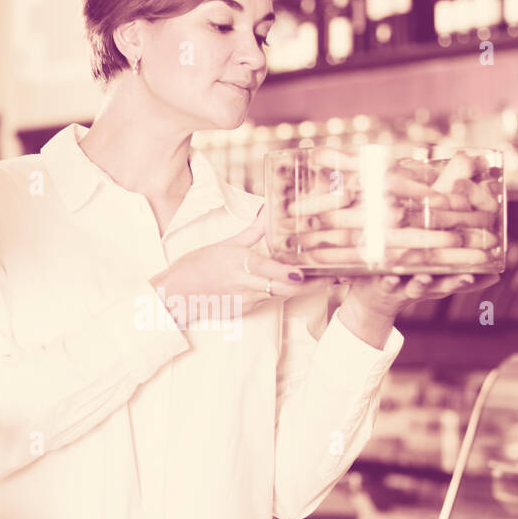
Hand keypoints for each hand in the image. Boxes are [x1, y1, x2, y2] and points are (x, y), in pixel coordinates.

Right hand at [149, 204, 329, 328]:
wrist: (178, 294)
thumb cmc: (198, 266)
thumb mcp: (225, 244)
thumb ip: (252, 231)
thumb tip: (267, 210)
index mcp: (241, 266)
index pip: (269, 270)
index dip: (288, 273)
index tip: (304, 273)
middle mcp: (247, 285)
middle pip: (285, 288)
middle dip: (314, 285)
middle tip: (339, 277)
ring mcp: (249, 300)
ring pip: (282, 294)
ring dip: (305, 288)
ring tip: (331, 279)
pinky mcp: (248, 308)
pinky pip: (271, 298)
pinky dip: (287, 291)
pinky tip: (302, 285)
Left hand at [337, 272, 499, 348]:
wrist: (370, 301)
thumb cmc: (406, 279)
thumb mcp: (433, 274)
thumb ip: (454, 266)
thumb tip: (488, 262)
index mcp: (436, 281)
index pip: (459, 280)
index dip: (476, 279)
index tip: (494, 274)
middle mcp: (422, 287)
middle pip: (442, 286)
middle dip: (454, 282)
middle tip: (467, 276)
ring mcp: (403, 287)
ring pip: (415, 287)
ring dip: (422, 283)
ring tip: (426, 278)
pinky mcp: (382, 285)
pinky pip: (386, 283)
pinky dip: (389, 280)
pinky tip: (391, 276)